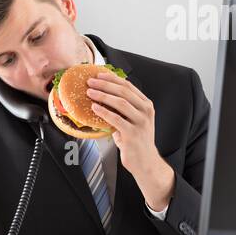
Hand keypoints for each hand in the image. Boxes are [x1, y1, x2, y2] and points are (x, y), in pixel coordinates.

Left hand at [85, 72, 173, 211]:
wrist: (145, 161)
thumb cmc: (135, 140)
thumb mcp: (131, 120)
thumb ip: (121, 109)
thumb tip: (101, 97)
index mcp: (146, 105)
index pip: (128, 86)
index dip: (113, 78)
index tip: (99, 74)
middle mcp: (146, 111)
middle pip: (124, 91)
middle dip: (105, 84)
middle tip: (90, 81)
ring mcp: (141, 122)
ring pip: (121, 103)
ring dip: (103, 95)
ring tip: (89, 92)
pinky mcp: (133, 133)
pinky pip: (116, 119)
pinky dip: (104, 112)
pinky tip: (94, 108)